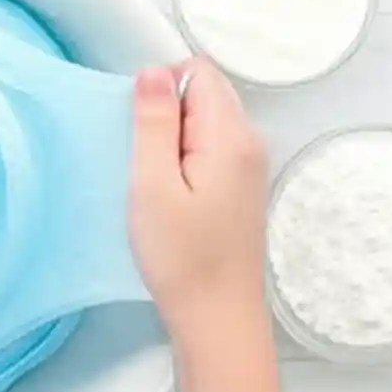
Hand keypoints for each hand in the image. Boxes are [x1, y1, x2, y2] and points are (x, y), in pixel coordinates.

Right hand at [128, 57, 268, 349]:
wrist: (217, 319)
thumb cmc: (182, 259)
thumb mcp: (152, 184)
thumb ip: (153, 122)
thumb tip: (154, 72)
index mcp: (231, 136)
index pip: (198, 72)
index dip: (161, 89)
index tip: (141, 133)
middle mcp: (250, 144)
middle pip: (205, 94)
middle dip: (167, 115)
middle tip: (145, 163)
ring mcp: (249, 167)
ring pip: (205, 123)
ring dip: (172, 141)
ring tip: (155, 184)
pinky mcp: (241, 189)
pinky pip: (210, 150)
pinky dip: (184, 162)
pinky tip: (170, 198)